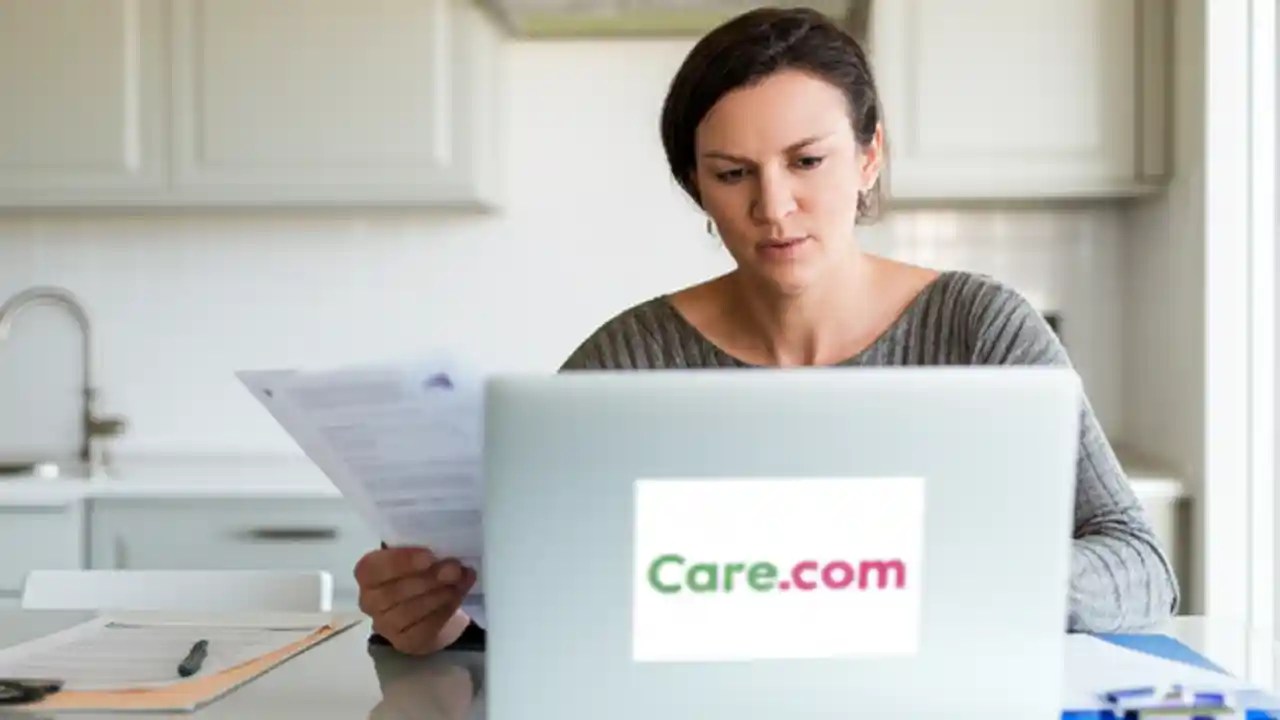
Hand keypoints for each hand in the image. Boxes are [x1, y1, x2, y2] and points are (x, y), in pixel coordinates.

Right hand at [354, 546, 477, 655]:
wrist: (431, 604)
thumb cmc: (420, 571)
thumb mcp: (421, 556)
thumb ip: (429, 554)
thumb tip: (451, 556)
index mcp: (367, 573)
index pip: (373, 568)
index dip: (400, 562)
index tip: (429, 557)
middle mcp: (369, 601)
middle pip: (394, 591)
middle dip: (428, 579)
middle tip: (454, 569)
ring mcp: (384, 625)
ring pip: (409, 611)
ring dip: (438, 595)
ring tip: (458, 581)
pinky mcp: (403, 642)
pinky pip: (423, 628)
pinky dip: (443, 611)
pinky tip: (456, 597)